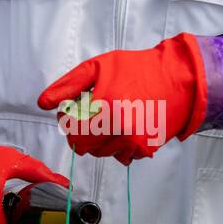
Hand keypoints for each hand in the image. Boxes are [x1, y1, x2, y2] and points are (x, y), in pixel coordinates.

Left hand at [37, 33, 206, 164]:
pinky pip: (122, 156)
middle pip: (84, 147)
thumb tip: (43, 103)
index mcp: (104, 108)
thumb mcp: (99, 67)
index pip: (71, 132)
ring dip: (100, 140)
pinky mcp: (145, 149)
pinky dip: (119, 146)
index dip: (68, 122)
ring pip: (102, 153)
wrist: (178, 79)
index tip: (74, 112)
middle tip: (92, 116)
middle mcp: (118, 129)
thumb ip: (68, 85)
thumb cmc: (138, 69)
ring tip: (111, 118)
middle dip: (83, 133)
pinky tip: (126, 127)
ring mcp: (133, 142)